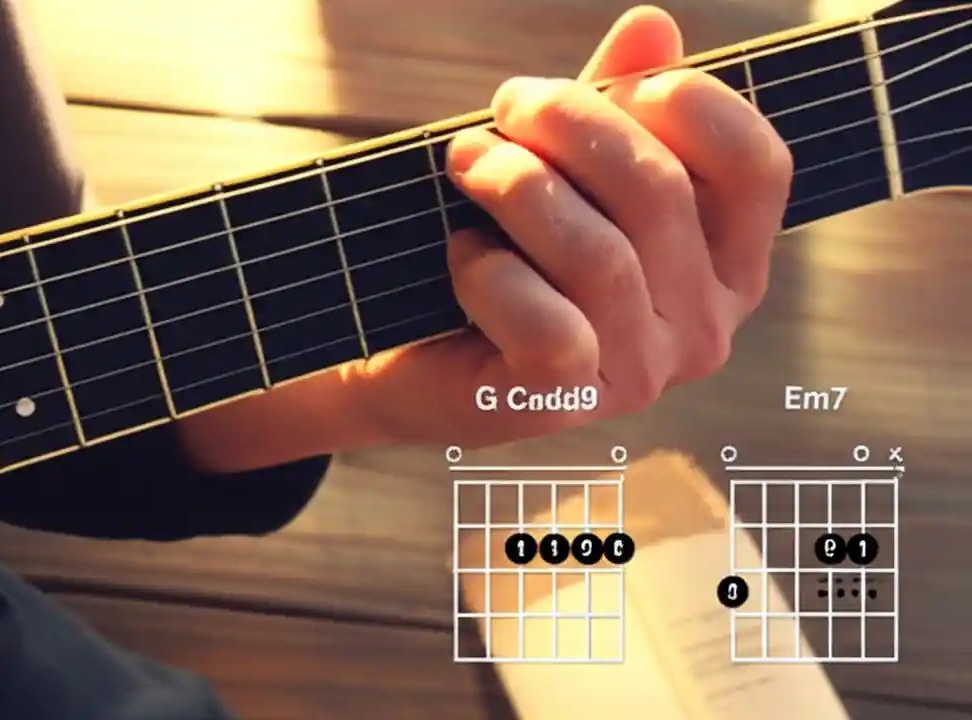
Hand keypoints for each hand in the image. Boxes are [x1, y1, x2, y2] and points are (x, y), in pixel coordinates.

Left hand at [178, 5, 792, 470]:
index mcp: (726, 263)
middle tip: (509, 104)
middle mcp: (702, 327)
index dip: (692, 102)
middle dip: (573, 123)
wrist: (410, 349)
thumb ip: (615, 104)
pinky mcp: (564, 403)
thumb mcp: (565, 167)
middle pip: (661, 193)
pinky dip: (488, 272)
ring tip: (467, 160)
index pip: (756, 168)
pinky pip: (543, 322)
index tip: (621, 81)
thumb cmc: (502, 248)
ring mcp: (638, 374)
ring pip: (599, 255)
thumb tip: (652, 25)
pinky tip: (464, 256)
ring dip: (517, 185)